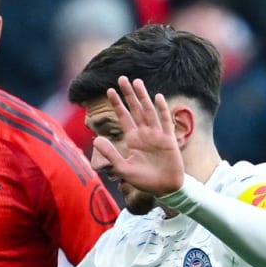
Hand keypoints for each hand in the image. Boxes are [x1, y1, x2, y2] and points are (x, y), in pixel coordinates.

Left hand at [90, 77, 185, 199]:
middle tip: (122, 78)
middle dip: (129, 94)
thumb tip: (96, 139)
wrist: (164, 188)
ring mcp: (157, 134)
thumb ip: (110, 154)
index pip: (123, 117)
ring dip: (143, 97)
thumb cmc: (144, 180)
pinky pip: (165, 121)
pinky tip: (157, 97)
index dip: (117, 104)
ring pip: (149, 111)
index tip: (109, 90)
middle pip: (135, 109)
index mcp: (132, 139)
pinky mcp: (169, 139)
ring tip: (137, 82)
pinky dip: (162, 110)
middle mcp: (144, 133)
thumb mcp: (123, 168)